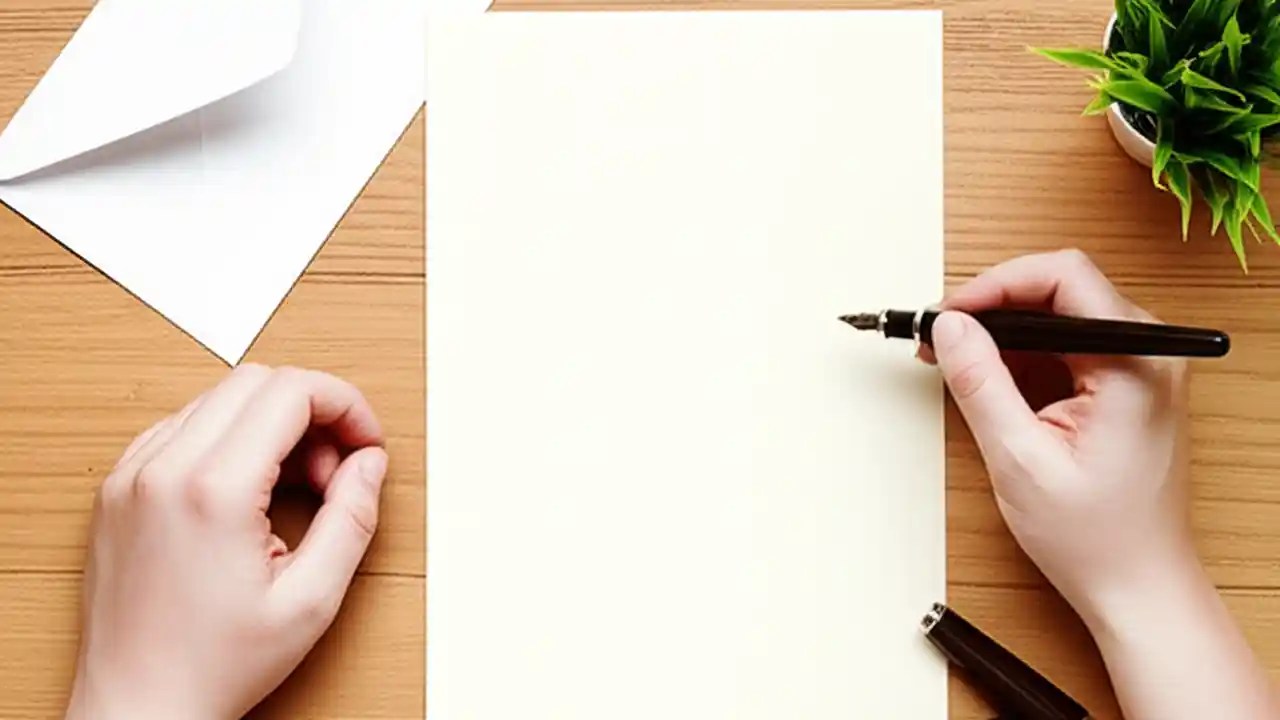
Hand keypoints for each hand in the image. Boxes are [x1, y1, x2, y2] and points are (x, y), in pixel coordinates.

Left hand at [65, 365, 387, 719]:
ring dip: (270, 424)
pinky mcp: (118, 488)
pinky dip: (228, 439)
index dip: (345, 405)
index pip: (290, 391)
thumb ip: (352, 518)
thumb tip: (368, 464)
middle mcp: (163, 469)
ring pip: (218, 398)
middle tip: (337, 467)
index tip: (366, 442)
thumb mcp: (311, 600)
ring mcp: (132, 475)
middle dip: (313, 410)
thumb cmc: (213, 665)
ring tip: (296, 487)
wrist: (136, 706)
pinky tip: (251, 490)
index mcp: (213, 491)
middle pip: (256, 381)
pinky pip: (182, 427)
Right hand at [929, 250, 1195, 621]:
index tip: (950, 314)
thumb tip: (950, 327)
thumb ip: (981, 384)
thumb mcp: (1020, 458)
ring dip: (1002, 332)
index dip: (994, 285)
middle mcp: (1149, 353)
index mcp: (1136, 362)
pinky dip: (1021, 355)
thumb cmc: (1097, 537)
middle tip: (939, 336)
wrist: (1137, 585)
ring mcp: (1140, 367)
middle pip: (1059, 289)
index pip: (1063, 277)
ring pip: (1059, 314)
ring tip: (955, 361)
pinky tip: (987, 380)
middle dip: (992, 306)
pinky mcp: (1125, 383)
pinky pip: (1066, 345)